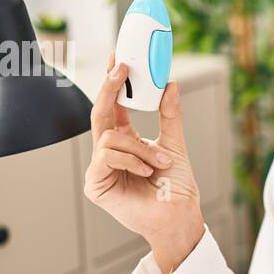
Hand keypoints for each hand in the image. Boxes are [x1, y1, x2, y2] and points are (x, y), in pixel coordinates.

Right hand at [83, 53, 203, 269]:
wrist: (178, 216)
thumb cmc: (176, 186)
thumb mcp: (175, 144)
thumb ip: (170, 115)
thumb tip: (169, 84)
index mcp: (126, 141)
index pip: (113, 106)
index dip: (113, 82)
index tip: (118, 58)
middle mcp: (110, 151)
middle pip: (100, 112)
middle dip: (110, 87)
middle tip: (122, 67)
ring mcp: (101, 168)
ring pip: (109, 137)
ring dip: (139, 147)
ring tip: (159, 162)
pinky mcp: (96, 184)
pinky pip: (107, 157)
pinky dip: (131, 160)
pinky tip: (147, 170)